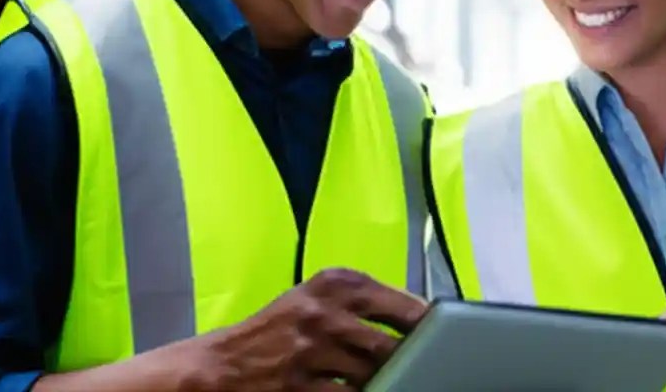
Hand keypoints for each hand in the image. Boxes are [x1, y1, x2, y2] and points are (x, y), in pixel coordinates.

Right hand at [190, 268, 427, 390]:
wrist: (219, 365)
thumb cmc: (278, 331)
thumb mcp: (317, 300)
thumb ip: (364, 304)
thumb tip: (420, 321)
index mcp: (335, 283)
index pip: (402, 304)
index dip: (428, 326)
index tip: (447, 336)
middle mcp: (324, 312)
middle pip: (392, 345)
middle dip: (410, 361)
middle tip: (425, 367)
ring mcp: (312, 351)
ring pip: (373, 376)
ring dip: (387, 383)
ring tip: (394, 381)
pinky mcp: (300, 387)